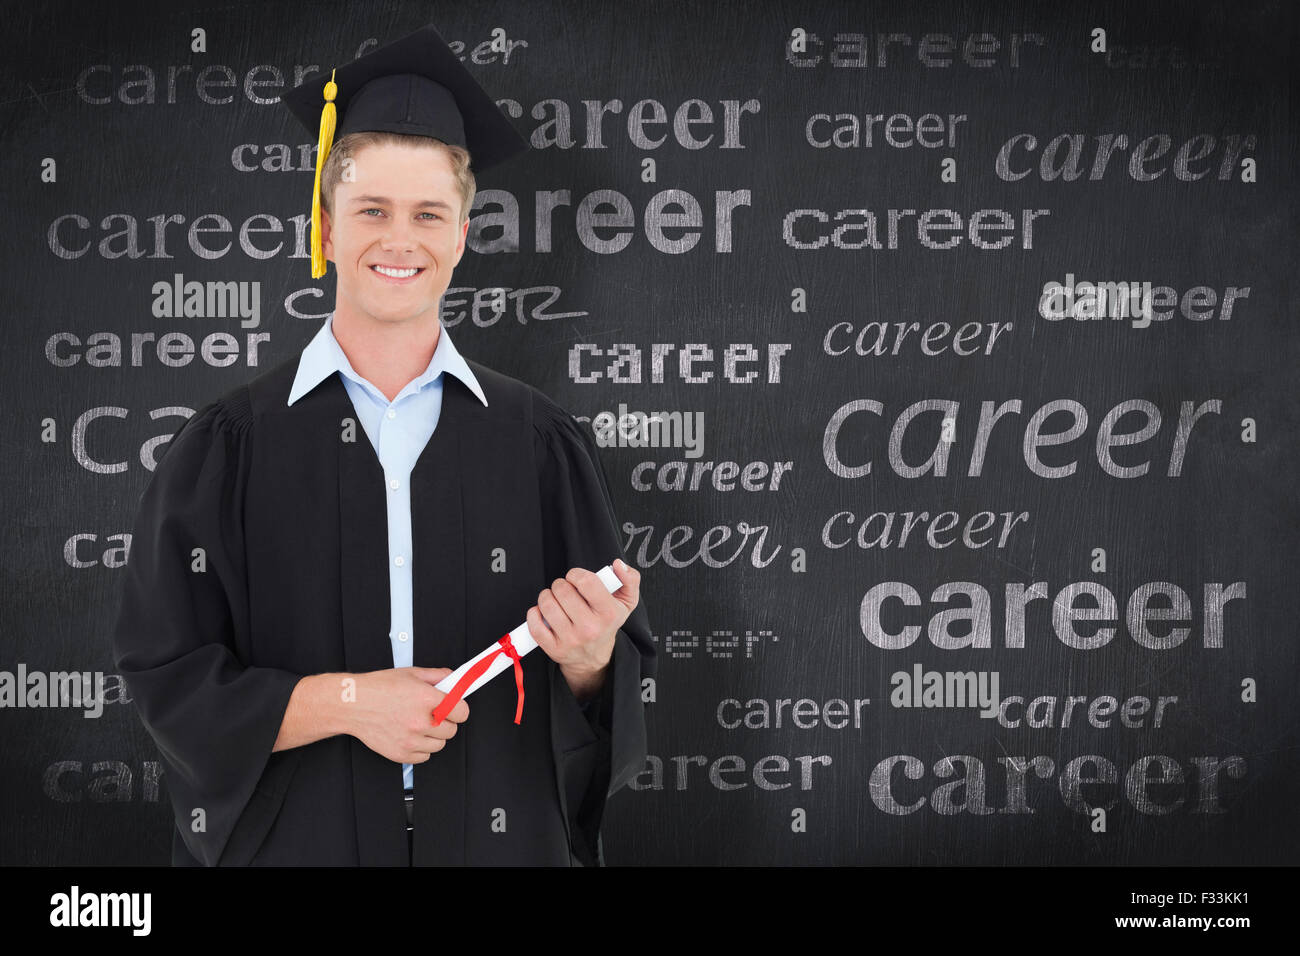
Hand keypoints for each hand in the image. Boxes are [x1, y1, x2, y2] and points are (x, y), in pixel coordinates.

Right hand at [345, 666, 468, 763]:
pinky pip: (424, 757)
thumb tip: (454, 680)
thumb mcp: (411, 674)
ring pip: (439, 745)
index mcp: (426, 699)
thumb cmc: (378, 688)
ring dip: (434, 736)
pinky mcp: (401, 754)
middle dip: (446, 721)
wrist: (352, 704)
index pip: (461, 712)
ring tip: (420, 724)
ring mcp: (410, 740)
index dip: (459, 709)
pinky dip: (421, 748)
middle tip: (434, 714)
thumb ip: (437, 676)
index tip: (455, 708)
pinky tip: (411, 735)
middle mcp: (420, 721)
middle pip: (452, 730)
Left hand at [526, 560, 639, 693]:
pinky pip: (534, 625)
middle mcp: (590, 628)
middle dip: (560, 584)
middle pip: (563, 590)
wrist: (593, 657)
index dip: (576, 574)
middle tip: (565, 590)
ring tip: (554, 600)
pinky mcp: (554, 649)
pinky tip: (543, 612)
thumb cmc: (607, 623)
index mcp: (609, 613)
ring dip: (546, 596)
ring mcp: (571, 640)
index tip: (575, 578)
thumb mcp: (626, 602)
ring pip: (547, 604)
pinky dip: (534, 613)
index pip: (586, 581)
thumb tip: (619, 564)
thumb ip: (629, 579)